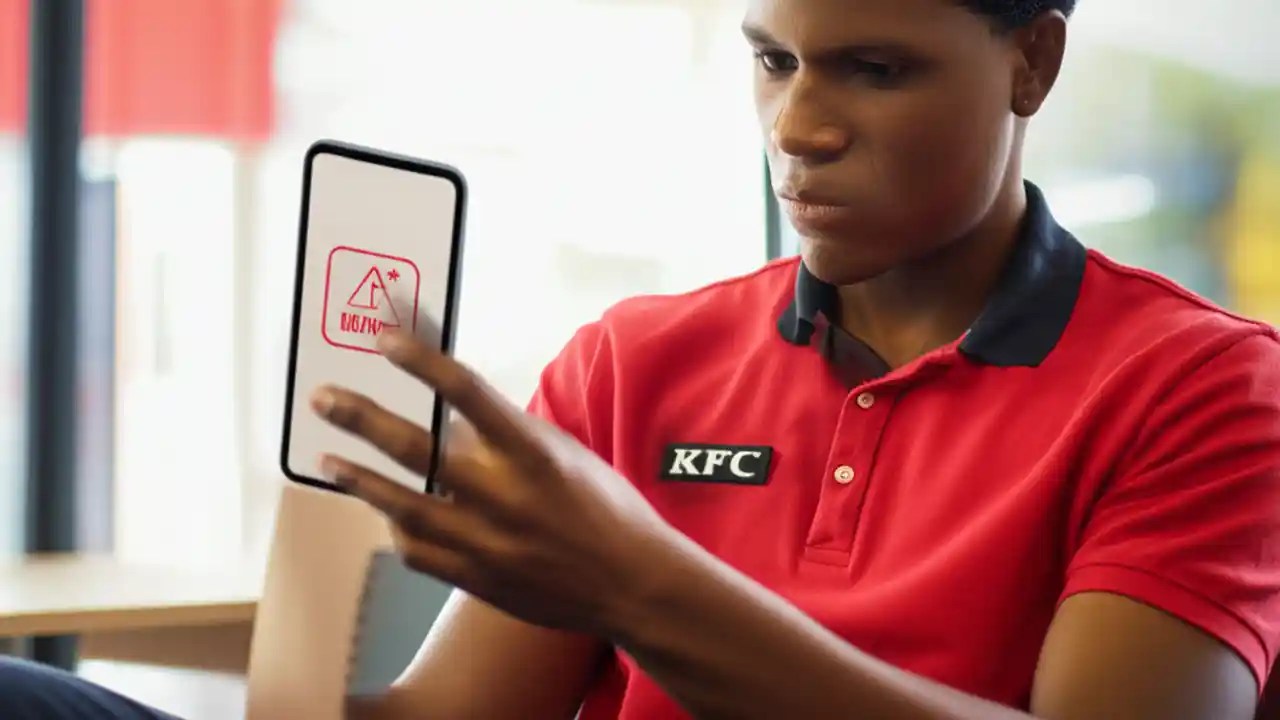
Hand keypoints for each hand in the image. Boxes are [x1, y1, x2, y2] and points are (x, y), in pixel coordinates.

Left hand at [309, 328, 678, 635]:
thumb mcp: (564, 455)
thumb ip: (508, 435)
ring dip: (358, 478)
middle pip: (415, 449)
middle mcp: (504, 495)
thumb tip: (451, 409)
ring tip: (327, 459)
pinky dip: (396, 528)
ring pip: (400, 505)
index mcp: (534, 453)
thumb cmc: (605, 509)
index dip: (419, 360)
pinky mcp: (477, 580)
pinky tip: (382, 513)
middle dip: (361, 418)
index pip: (466, 392)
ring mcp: (486, 543)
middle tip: (324, 398)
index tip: (385, 339)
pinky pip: (416, 552)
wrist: (631, 584)